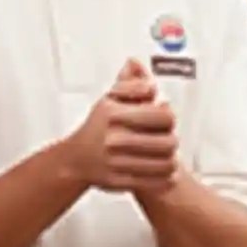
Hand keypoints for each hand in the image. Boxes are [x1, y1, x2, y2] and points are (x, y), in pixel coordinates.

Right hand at [64, 59, 178, 193]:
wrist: (75, 159)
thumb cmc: (97, 127)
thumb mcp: (110, 99)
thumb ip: (130, 84)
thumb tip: (137, 65)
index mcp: (114, 114)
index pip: (163, 116)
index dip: (169, 118)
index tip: (163, 119)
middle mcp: (114, 138)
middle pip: (168, 142)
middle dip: (172, 140)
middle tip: (167, 139)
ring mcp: (116, 162)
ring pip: (164, 164)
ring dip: (171, 160)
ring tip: (167, 156)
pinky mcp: (119, 181)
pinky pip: (154, 182)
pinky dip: (164, 178)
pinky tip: (163, 171)